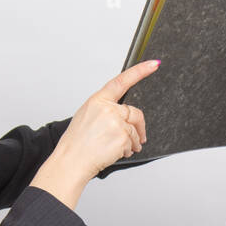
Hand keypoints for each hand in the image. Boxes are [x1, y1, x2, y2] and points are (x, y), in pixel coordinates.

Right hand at [29, 60, 157, 208]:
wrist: (71, 161)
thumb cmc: (76, 143)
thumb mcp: (86, 117)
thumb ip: (104, 111)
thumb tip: (122, 115)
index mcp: (98, 100)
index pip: (122, 81)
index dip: (140, 71)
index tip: (153, 64)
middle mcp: (108, 109)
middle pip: (135, 113)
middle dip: (140, 127)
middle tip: (140, 138)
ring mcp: (116, 123)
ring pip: (134, 131)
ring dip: (132, 143)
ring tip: (117, 149)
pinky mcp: (122, 137)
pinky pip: (132, 144)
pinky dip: (127, 151)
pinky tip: (114, 153)